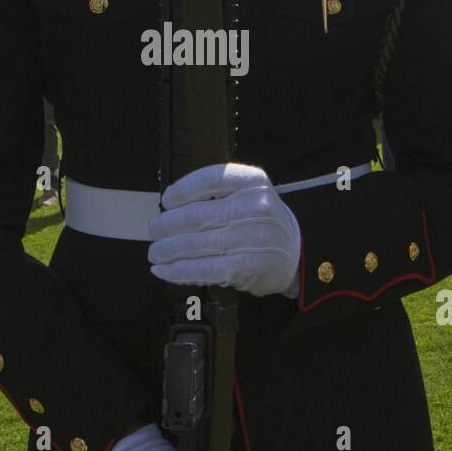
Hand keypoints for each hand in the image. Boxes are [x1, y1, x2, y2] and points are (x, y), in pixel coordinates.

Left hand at [148, 163, 300, 297]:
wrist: (296, 252)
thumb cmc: (261, 221)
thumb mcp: (249, 193)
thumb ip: (216, 193)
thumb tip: (170, 210)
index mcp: (253, 182)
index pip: (210, 179)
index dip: (182, 189)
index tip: (167, 201)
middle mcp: (254, 207)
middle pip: (195, 214)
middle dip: (166, 225)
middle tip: (155, 230)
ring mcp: (251, 238)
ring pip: (194, 244)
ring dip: (166, 251)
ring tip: (155, 253)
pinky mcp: (245, 267)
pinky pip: (201, 268)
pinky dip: (177, 271)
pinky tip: (163, 270)